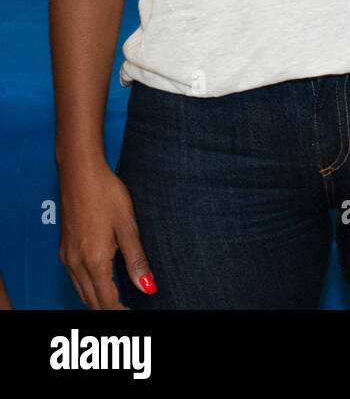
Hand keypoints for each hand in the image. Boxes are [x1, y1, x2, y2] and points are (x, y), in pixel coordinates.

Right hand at [58, 155, 155, 308]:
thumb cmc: (107, 194)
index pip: (107, 300)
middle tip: (131, 309)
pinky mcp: (64, 250)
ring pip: (81, 292)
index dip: (121, 312)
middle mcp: (76, 263)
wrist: (80, 174)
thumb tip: (148, 287)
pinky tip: (102, 282)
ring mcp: (67, 257)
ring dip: (98, 301)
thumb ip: (136, 259)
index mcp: (94, 260)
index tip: (137, 312)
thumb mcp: (128, 226)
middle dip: (110, 309)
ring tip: (119, 302)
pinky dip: (89, 288)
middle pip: (92, 301)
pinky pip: (75, 279)